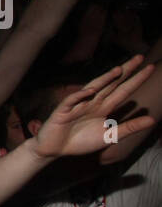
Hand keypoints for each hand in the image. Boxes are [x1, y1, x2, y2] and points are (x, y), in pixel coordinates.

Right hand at [31, 56, 155, 158]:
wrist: (54, 149)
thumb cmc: (80, 142)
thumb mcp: (110, 136)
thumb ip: (130, 127)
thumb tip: (153, 119)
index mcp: (104, 107)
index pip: (124, 90)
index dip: (136, 79)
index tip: (151, 68)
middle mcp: (93, 102)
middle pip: (111, 83)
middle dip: (125, 71)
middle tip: (140, 57)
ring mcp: (78, 105)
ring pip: (94, 88)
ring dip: (105, 79)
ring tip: (118, 70)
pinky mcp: (63, 111)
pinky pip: (72, 101)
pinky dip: (80, 96)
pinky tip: (90, 91)